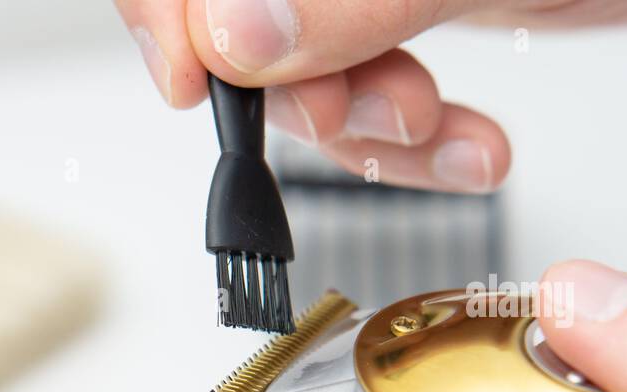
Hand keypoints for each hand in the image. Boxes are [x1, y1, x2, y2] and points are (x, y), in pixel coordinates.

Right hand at [113, 1, 626, 190]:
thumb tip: (232, 32)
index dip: (169, 13)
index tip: (199, 81)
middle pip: (231, 17)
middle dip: (296, 87)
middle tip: (366, 110)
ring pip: (294, 67)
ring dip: (360, 128)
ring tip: (433, 132)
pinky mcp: (404, 7)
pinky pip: (358, 85)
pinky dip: (404, 137)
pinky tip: (457, 142)